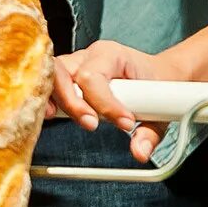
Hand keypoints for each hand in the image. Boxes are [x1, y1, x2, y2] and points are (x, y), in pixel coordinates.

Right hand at [53, 41, 190, 163]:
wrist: (157, 73)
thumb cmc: (155, 85)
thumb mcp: (160, 110)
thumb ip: (149, 133)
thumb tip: (139, 152)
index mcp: (112, 54)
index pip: (94, 77)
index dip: (104, 104)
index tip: (125, 124)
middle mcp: (89, 55)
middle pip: (64, 72)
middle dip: (71, 101)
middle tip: (91, 124)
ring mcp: (75, 63)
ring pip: (52, 74)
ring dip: (53, 98)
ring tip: (55, 117)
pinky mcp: (68, 76)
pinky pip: (49, 82)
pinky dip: (47, 97)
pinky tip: (49, 113)